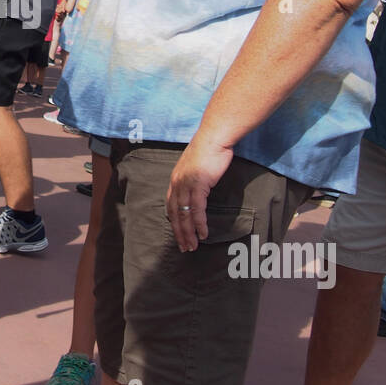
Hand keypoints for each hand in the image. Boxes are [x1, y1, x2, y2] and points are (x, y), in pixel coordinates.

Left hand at [166, 134, 232, 251]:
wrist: (214, 136)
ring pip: (184, 215)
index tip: (179, 234)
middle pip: (175, 214)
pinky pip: (197, 210)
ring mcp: (186, 184)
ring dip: (188, 233)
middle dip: (179, 233)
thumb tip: (198, 188)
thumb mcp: (196, 166)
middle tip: (184, 247)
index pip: (170, 206)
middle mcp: (177, 183)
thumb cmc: (209, 149)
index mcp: (175, 179)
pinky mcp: (198, 185)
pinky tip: (203, 233)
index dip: (174, 222)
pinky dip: (199, 223)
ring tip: (192, 246)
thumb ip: (193, 178)